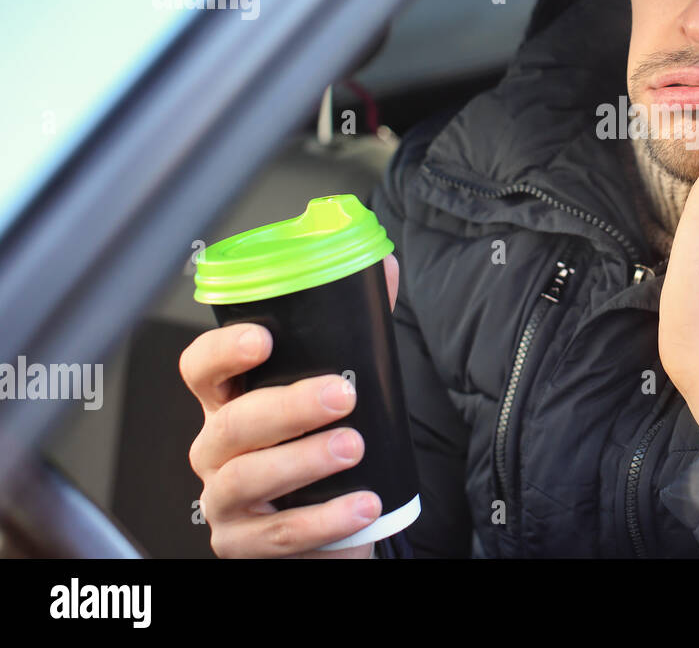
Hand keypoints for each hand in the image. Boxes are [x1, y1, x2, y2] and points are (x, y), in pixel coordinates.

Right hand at [180, 254, 400, 557]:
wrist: (338, 519)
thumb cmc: (326, 443)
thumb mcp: (341, 386)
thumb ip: (358, 327)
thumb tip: (382, 268)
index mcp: (232, 401)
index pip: (201, 369)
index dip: (223, 351)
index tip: (264, 337)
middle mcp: (217, 449)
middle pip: (232, 423)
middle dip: (288, 406)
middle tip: (343, 395)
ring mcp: (225, 500)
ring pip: (247, 478)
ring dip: (302, 461)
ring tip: (353, 447)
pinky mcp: (243, 545)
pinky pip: (276, 535)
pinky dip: (322, 519)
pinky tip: (361, 504)